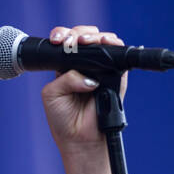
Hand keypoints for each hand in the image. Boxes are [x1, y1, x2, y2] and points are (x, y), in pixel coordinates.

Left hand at [41, 24, 128, 147]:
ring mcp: (103, 69)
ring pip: (104, 42)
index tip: (57, 40)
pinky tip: (105, 44)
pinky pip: (120, 57)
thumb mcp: (52, 93)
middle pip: (86, 37)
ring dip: (95, 37)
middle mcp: (86, 64)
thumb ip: (66, 78)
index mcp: (67, 66)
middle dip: (79, 33)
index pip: (67, 42)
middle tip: (71, 41)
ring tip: (85, 42)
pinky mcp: (117, 77)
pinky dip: (114, 46)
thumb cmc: (63, 118)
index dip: (63, 35)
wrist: (78, 139)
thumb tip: (88, 76)